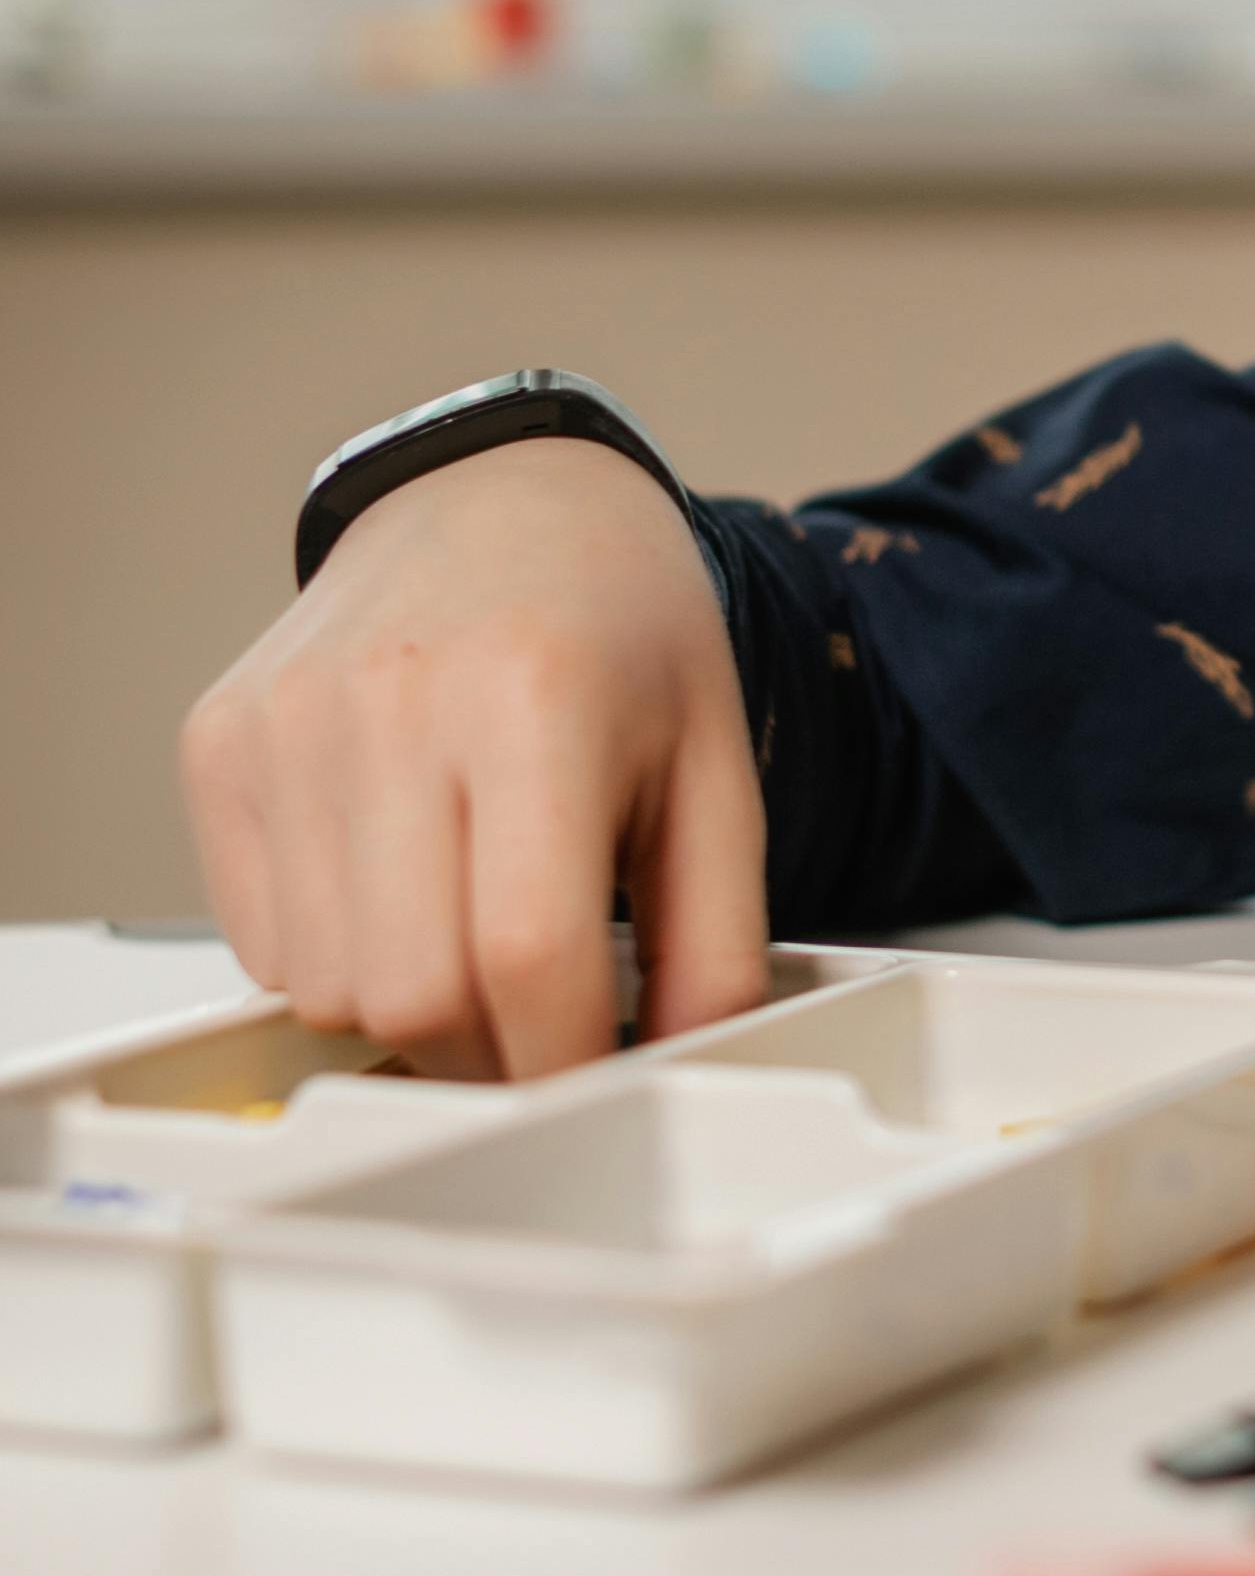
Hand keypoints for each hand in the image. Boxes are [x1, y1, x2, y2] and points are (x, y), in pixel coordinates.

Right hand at [182, 443, 769, 1076]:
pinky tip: (400, 884)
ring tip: (469, 927)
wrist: (503, 502)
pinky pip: (262, 945)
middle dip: (486, 1049)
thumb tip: (673, 1073)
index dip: (565, 1057)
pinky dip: (336, 959)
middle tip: (537, 1008)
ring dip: (408, 1009)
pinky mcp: (220, 745)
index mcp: (534, 695)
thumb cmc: (617, 632)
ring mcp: (287, 723)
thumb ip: (714, 939)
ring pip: (326, 991)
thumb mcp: (714, 770)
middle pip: (412, 996)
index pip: (526, 954)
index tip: (592, 1073)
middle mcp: (391, 702)